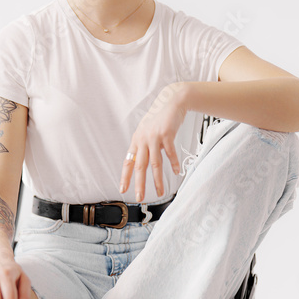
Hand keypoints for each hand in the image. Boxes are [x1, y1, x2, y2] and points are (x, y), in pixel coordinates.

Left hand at [119, 83, 186, 201]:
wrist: (172, 100)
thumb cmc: (160, 118)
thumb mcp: (147, 131)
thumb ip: (144, 145)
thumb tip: (142, 162)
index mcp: (136, 140)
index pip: (128, 162)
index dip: (125, 177)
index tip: (122, 189)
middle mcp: (143, 140)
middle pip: (140, 166)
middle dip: (139, 184)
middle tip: (140, 198)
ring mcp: (154, 137)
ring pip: (155, 164)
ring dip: (157, 180)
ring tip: (161, 192)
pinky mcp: (166, 134)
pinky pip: (170, 153)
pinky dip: (173, 164)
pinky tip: (176, 172)